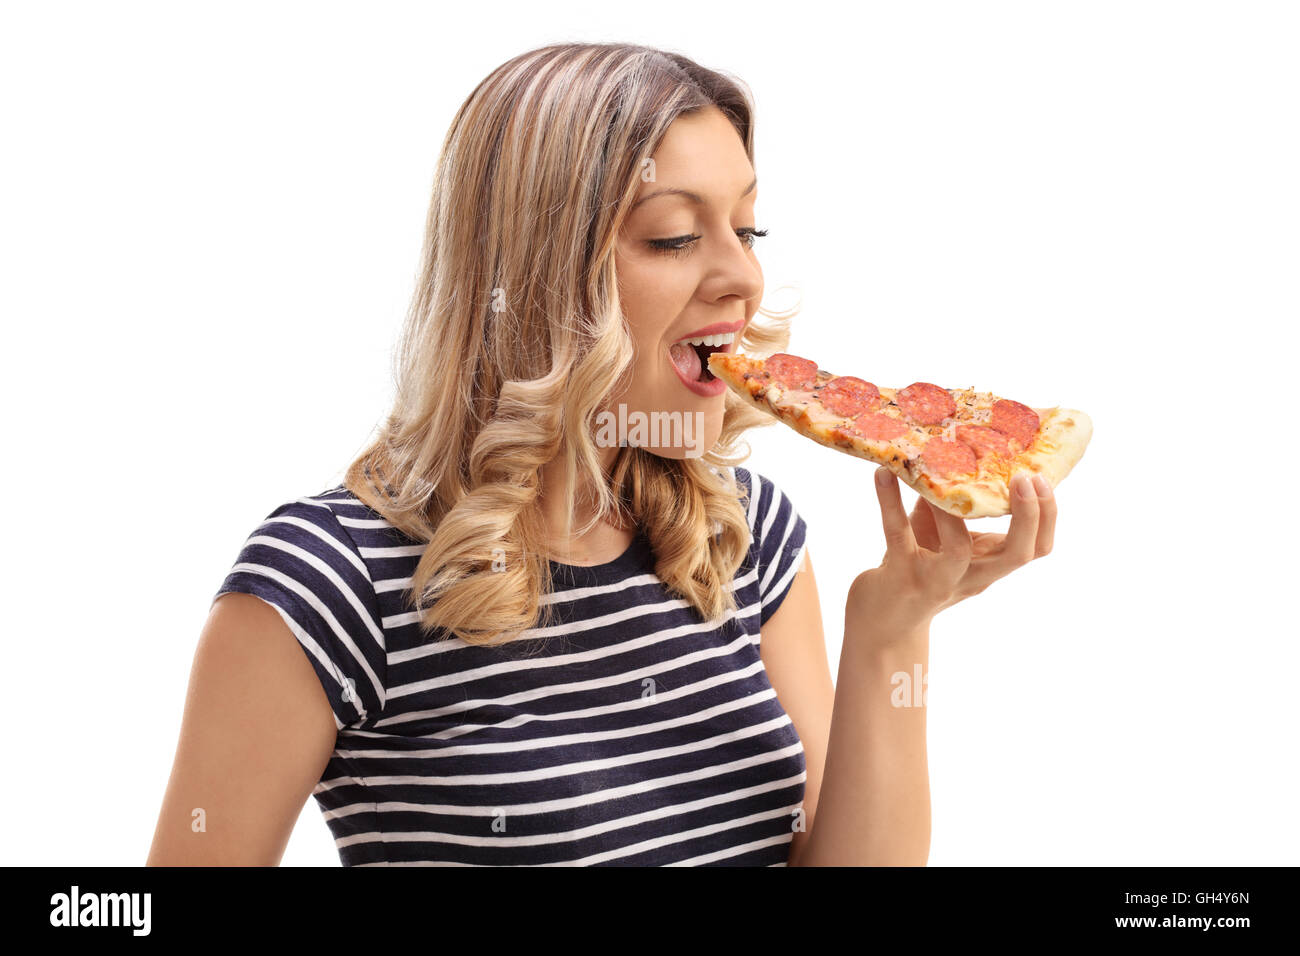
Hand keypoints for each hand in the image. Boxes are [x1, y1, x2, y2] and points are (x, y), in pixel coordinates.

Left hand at [850, 467, 1056, 632]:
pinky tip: (882, 475)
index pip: (1036, 548)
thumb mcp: (945, 535)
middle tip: (1024, 477)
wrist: (880, 621)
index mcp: (989, 566)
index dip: (1046, 517)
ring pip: (957, 549)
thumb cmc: (916, 565)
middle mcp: (971, 578)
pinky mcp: (899, 575)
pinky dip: (889, 503)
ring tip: (946, 467)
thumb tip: (959, 445)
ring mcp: (936, 579)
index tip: (1041, 478)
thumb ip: (956, 500)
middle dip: (1028, 516)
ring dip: (953, 509)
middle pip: (1018, 555)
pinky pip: (897, 535)